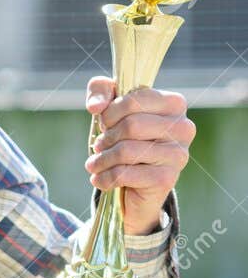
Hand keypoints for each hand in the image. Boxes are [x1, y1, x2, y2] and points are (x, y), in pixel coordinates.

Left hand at [84, 77, 194, 235]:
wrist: (135, 186)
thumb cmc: (124, 140)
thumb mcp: (110, 109)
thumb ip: (100, 91)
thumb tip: (95, 106)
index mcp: (174, 104)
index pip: (134, 100)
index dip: (110, 113)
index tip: (104, 124)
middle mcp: (183, 128)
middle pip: (131, 126)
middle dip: (106, 137)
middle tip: (98, 146)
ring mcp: (178, 155)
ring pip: (127, 151)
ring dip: (102, 159)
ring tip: (94, 164)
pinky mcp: (166, 179)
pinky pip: (125, 174)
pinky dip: (105, 177)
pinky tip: (99, 179)